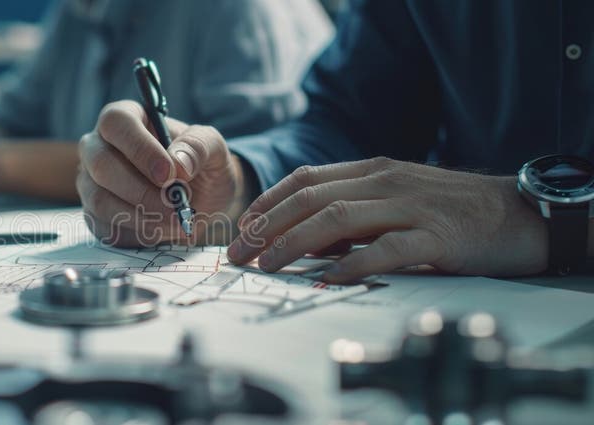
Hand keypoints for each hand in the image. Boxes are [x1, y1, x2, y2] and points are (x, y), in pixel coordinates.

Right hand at [78, 101, 244, 245]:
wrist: (199, 202)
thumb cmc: (201, 167)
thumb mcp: (214, 149)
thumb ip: (200, 146)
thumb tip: (178, 162)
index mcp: (126, 118)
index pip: (116, 122)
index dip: (140, 149)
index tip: (169, 174)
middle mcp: (99, 146)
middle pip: (101, 163)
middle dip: (142, 190)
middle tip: (176, 207)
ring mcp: (91, 181)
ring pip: (99, 199)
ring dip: (142, 215)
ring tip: (175, 222)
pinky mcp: (94, 214)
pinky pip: (104, 226)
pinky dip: (137, 232)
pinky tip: (162, 230)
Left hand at [227, 157, 547, 282]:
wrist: (520, 214)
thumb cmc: (452, 211)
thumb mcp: (397, 199)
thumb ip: (356, 213)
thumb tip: (306, 239)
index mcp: (373, 170)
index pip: (305, 179)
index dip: (267, 203)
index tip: (242, 229)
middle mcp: (385, 182)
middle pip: (310, 199)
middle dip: (267, 227)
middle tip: (239, 255)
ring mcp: (410, 207)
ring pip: (336, 219)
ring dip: (294, 243)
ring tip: (268, 266)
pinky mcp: (436, 237)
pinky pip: (385, 249)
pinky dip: (352, 264)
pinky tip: (328, 279)